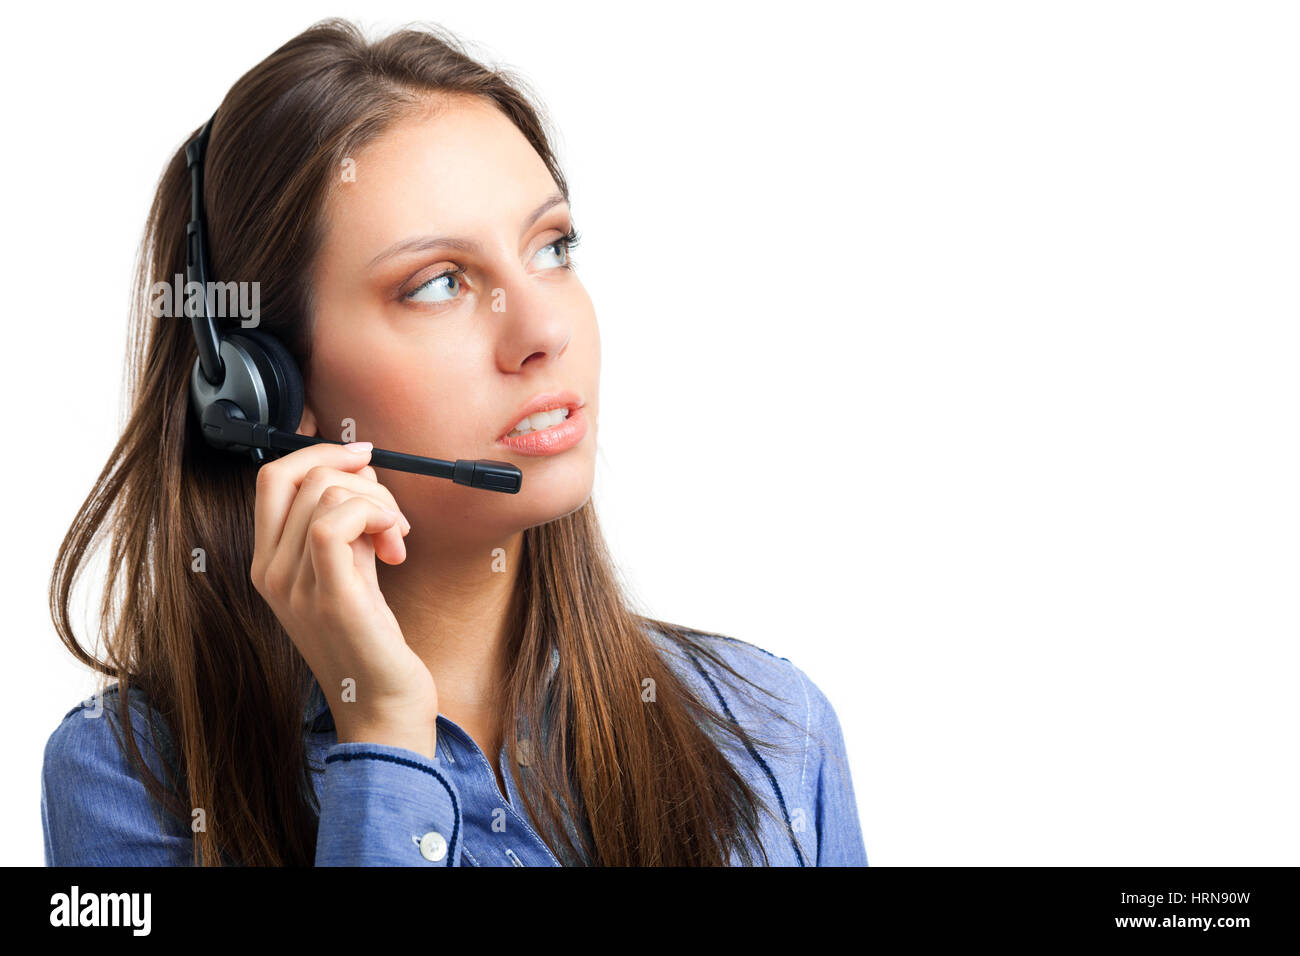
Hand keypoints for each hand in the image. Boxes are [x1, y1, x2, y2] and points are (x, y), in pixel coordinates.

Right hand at [249, 441, 437, 758]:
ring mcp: (294, 587)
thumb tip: (360, 470)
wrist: (382, 706)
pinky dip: (376, 517)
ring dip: (380, 503)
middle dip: (362, 479)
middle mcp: (270, 573)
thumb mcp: (349, 572)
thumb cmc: (372, 640)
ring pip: (327, 493)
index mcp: (268, 564)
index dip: (319, 452)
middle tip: (392, 517)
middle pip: (302, 477)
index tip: (365, 457)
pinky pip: (335, 523)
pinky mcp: (330, 599)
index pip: (272, 478)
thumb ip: (343, 526)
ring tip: (396, 541)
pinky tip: (396, 547)